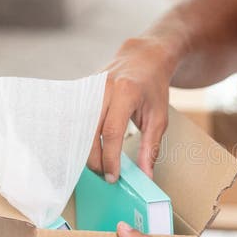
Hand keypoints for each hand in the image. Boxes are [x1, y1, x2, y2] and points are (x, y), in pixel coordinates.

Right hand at [89, 35, 173, 180]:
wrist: (142, 59)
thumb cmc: (153, 89)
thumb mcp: (159, 118)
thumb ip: (151, 148)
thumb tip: (146, 177)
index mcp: (125, 92)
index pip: (111, 132)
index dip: (110, 158)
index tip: (113, 177)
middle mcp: (103, 88)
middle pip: (90, 132)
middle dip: (95, 159)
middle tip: (105, 175)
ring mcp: (89, 87)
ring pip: (80, 128)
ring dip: (86, 150)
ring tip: (98, 165)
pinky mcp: (81, 90)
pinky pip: (77, 119)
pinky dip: (81, 137)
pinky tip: (88, 150)